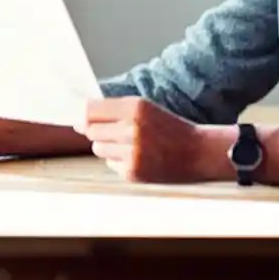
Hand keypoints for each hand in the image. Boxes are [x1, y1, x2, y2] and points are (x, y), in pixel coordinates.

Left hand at [77, 96, 211, 182]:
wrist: (199, 152)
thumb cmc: (169, 128)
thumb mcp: (145, 109)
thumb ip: (113, 110)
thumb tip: (79, 119)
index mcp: (135, 108)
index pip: (91, 110)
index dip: (84, 115)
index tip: (82, 118)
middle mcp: (132, 129)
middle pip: (90, 130)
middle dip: (98, 131)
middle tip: (117, 132)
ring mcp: (132, 152)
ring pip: (98, 148)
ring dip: (108, 146)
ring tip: (131, 145)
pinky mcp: (133, 172)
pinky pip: (110, 164)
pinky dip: (119, 161)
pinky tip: (139, 157)